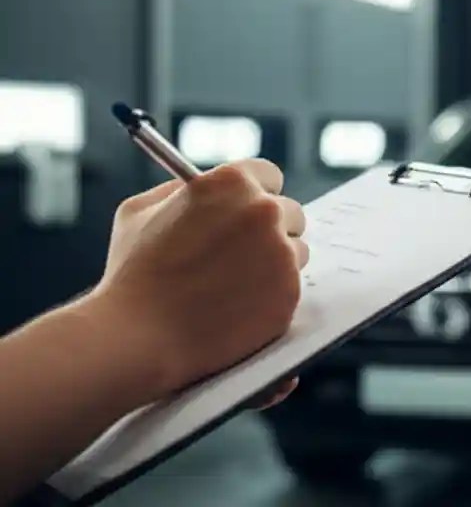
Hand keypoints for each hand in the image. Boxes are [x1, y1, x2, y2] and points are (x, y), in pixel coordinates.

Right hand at [84, 159, 308, 400]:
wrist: (139, 337)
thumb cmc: (133, 274)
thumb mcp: (141, 211)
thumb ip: (179, 190)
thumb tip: (204, 184)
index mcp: (233, 182)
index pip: (268, 175)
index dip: (256, 193)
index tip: (248, 208)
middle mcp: (265, 211)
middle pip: (289, 213)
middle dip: (270, 229)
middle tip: (243, 250)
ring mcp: (283, 253)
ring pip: (295, 251)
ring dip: (274, 263)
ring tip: (233, 284)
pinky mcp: (290, 292)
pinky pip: (291, 287)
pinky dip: (271, 296)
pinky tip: (238, 306)